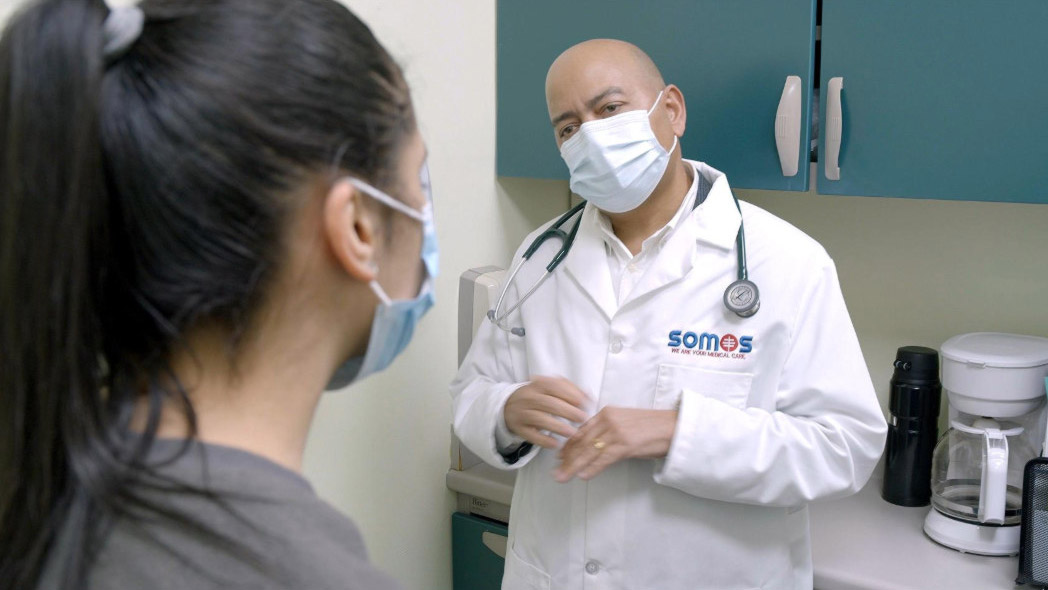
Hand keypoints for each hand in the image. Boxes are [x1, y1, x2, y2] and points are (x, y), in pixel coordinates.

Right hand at [504, 376, 589, 449]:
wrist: (508, 405)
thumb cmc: (537, 396)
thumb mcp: (549, 388)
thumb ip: (569, 389)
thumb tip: (589, 396)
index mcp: (538, 384)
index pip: (555, 387)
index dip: (572, 395)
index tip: (586, 403)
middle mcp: (529, 397)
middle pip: (550, 404)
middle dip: (568, 411)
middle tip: (583, 419)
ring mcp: (522, 413)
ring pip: (540, 419)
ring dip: (558, 427)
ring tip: (573, 433)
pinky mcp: (519, 428)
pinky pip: (531, 435)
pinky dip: (544, 440)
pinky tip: (556, 444)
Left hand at [554, 407, 677, 482]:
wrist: (673, 427)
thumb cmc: (650, 427)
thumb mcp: (624, 423)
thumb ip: (607, 431)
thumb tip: (591, 446)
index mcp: (606, 413)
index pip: (581, 431)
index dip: (569, 446)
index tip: (559, 457)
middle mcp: (608, 420)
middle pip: (582, 441)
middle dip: (567, 458)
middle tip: (556, 471)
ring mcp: (616, 432)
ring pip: (589, 451)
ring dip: (574, 466)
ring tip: (563, 477)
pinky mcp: (626, 444)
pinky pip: (604, 458)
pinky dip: (593, 468)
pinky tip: (583, 475)